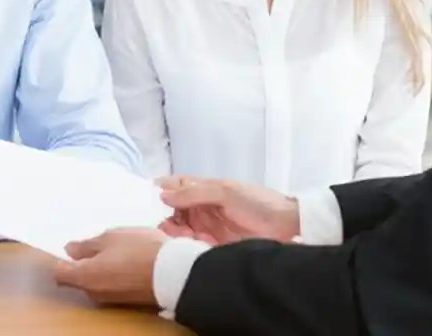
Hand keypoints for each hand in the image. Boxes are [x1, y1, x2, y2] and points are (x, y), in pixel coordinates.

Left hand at [53, 228, 168, 306]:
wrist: (174, 272)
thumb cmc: (139, 250)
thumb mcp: (110, 237)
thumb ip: (87, 245)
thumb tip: (70, 250)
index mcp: (85, 276)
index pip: (59, 273)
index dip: (61, 259)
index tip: (70, 246)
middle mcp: (94, 292)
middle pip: (78, 277)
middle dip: (84, 261)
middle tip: (98, 242)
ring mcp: (111, 298)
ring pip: (97, 281)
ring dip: (102, 266)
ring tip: (119, 247)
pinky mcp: (127, 299)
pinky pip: (113, 284)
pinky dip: (115, 273)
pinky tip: (130, 258)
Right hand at [157, 175, 299, 244]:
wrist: (285, 226)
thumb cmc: (256, 202)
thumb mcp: (224, 191)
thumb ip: (194, 192)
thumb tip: (163, 195)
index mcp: (204, 188)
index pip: (176, 185)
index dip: (161, 189)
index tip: (146, 198)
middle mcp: (202, 206)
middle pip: (173, 210)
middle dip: (164, 216)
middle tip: (161, 224)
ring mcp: (206, 226)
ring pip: (179, 229)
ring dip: (173, 232)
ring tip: (175, 235)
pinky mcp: (211, 245)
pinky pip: (190, 245)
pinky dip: (184, 245)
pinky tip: (185, 245)